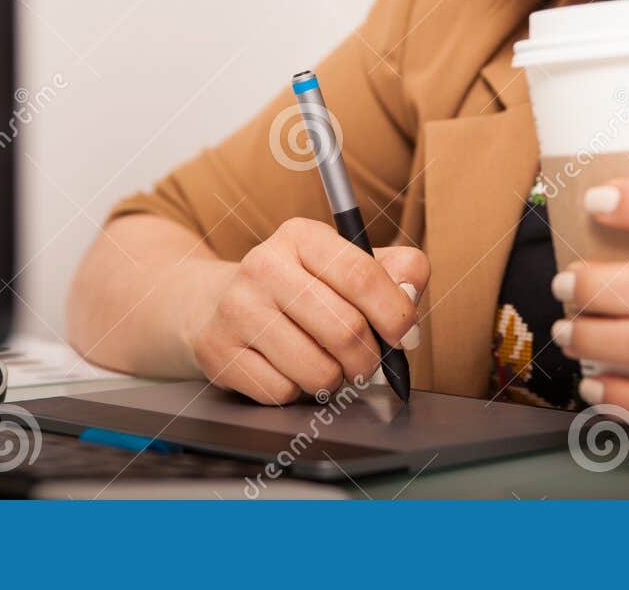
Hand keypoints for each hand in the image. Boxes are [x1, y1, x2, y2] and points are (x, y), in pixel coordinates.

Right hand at [189, 217, 427, 404]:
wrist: (219, 303)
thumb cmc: (302, 288)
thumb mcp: (347, 264)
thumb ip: (395, 272)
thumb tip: (410, 295)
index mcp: (301, 235)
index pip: (361, 276)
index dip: (395, 314)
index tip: (405, 336)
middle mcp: (263, 265)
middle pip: (345, 329)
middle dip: (369, 359)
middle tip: (368, 363)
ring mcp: (236, 309)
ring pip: (317, 370)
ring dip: (335, 380)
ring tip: (327, 364)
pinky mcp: (218, 351)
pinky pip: (283, 393)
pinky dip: (298, 393)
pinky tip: (289, 370)